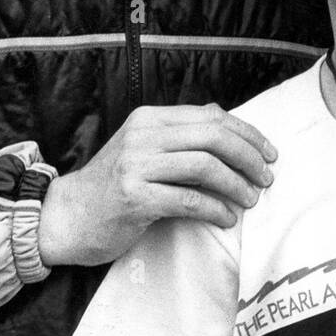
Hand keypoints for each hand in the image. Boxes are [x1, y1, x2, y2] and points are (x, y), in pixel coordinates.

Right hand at [37, 103, 276, 267]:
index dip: (247, 134)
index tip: (268, 153)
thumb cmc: (112, 185)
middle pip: (212, 137)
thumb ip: (179, 135)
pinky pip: (188, 200)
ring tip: (250, 199)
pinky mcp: (134, 198)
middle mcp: (143, 136)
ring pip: (204, 167)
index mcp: (150, 118)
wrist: (66, 216)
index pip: (211, 116)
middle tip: (266, 177)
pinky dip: (215, 209)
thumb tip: (226, 122)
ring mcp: (136, 166)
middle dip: (248, 157)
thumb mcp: (143, 148)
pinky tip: (226, 218)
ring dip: (236, 185)